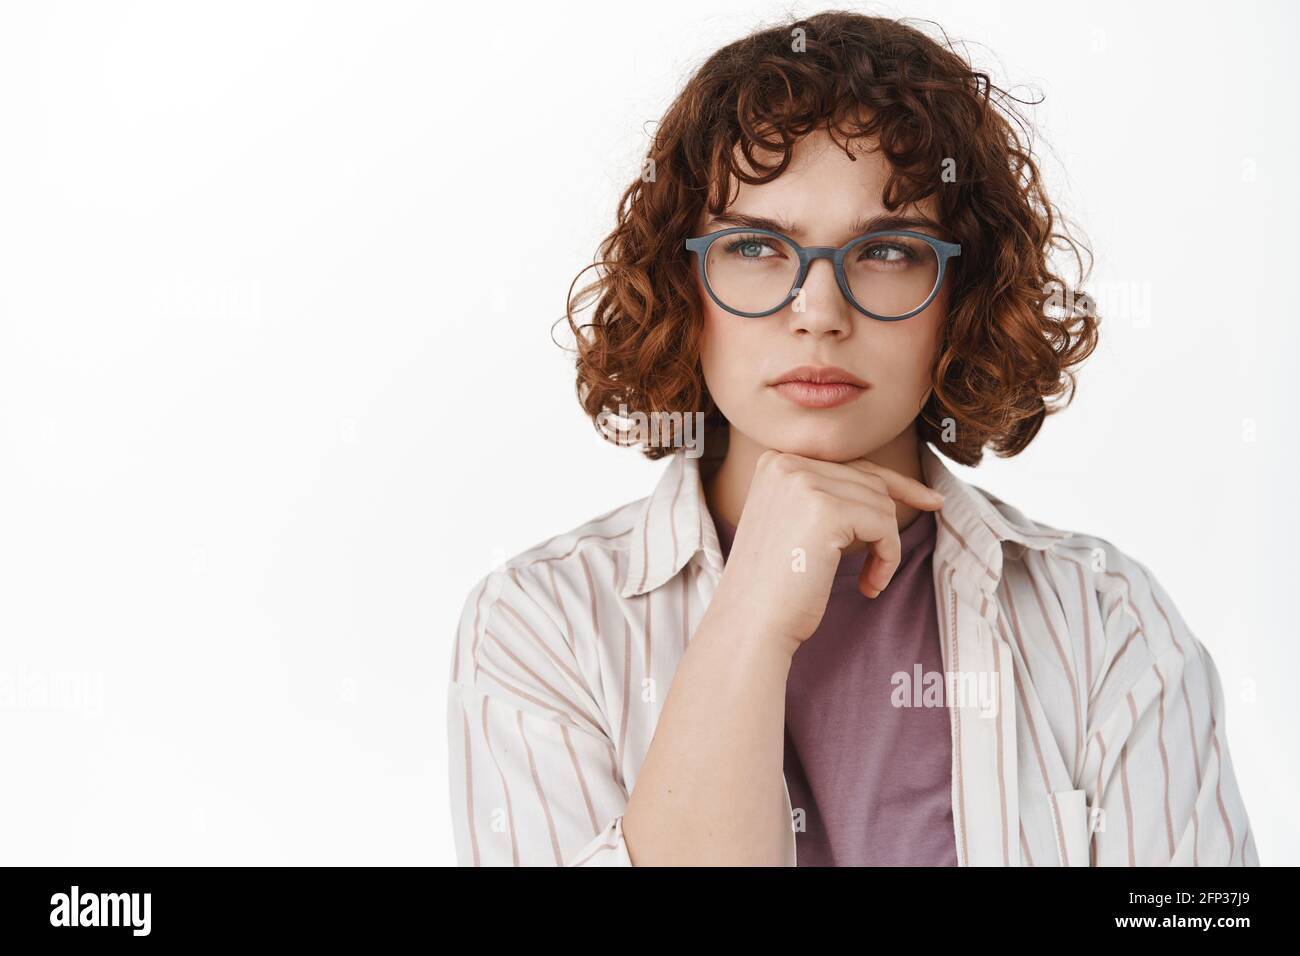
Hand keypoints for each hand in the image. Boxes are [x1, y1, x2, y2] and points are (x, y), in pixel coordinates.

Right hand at [707, 449, 944, 649]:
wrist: (750, 624)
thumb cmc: (775, 587)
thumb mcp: (795, 525)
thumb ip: (828, 497)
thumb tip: (893, 487)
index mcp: (774, 462)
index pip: (849, 464)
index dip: (894, 485)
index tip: (931, 500)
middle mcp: (786, 463)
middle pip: (868, 481)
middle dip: (886, 525)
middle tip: (880, 568)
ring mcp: (803, 482)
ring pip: (880, 503)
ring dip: (886, 547)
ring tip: (869, 580)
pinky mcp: (824, 509)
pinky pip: (884, 524)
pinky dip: (888, 557)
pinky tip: (870, 585)